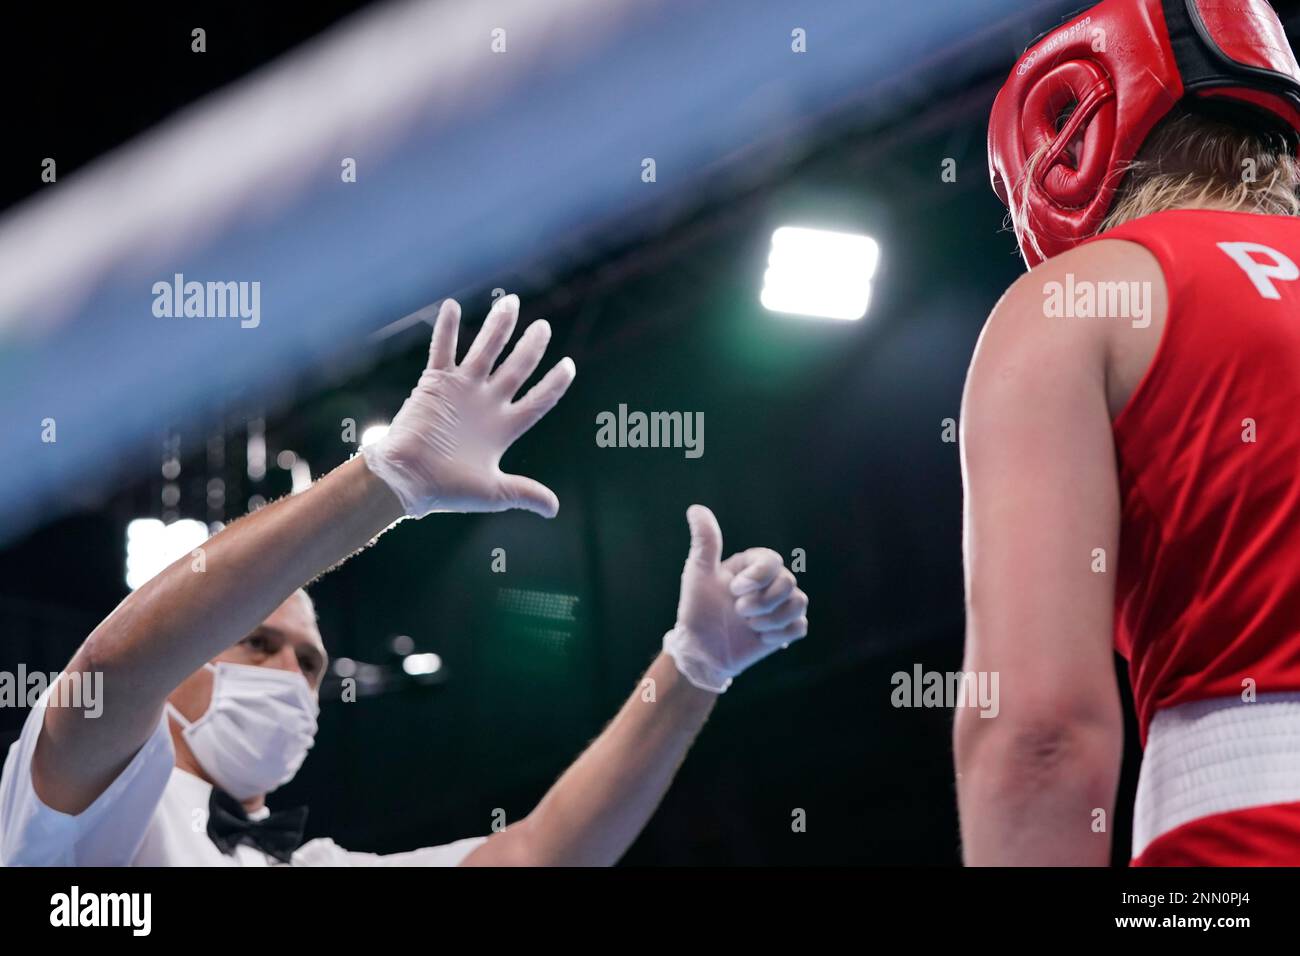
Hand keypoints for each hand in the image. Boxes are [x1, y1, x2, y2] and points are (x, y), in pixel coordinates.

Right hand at [362, 295, 575, 517]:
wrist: (407, 481)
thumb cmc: (447, 491)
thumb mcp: (493, 493)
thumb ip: (524, 493)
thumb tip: (554, 509)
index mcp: (503, 428)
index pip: (537, 401)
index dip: (554, 384)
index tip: (569, 365)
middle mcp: (486, 404)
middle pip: (516, 368)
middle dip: (531, 346)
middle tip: (544, 327)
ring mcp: (462, 390)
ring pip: (485, 350)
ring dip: (497, 327)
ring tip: (511, 302)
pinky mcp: (435, 384)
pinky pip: (443, 349)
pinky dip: (447, 328)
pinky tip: (453, 305)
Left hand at [663, 505, 808, 691]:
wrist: (702, 650)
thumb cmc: (698, 609)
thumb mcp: (698, 574)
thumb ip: (705, 542)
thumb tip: (696, 509)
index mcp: (753, 566)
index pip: (773, 560)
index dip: (757, 578)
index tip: (733, 591)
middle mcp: (770, 582)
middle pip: (789, 582)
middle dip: (761, 603)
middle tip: (738, 612)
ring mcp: (781, 605)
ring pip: (799, 604)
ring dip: (770, 620)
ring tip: (748, 625)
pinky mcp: (787, 629)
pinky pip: (799, 627)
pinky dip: (778, 635)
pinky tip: (759, 638)